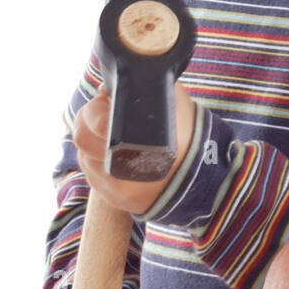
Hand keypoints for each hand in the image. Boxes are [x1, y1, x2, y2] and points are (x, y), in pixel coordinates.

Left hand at [72, 81, 195, 213]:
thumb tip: (106, 88)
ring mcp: (119, 188)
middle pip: (82, 139)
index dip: (95, 108)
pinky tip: (117, 158)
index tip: (106, 102)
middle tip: (106, 118)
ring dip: (93, 146)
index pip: (91, 120)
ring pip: (85, 158)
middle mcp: (124, 168)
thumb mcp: (172, 100)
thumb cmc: (190, 134)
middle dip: (89, 123)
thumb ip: (142, 87)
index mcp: (136, 140)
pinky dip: (100, 165)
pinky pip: (94, 178)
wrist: (207, 176)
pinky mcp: (118, 202)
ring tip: (114, 139)